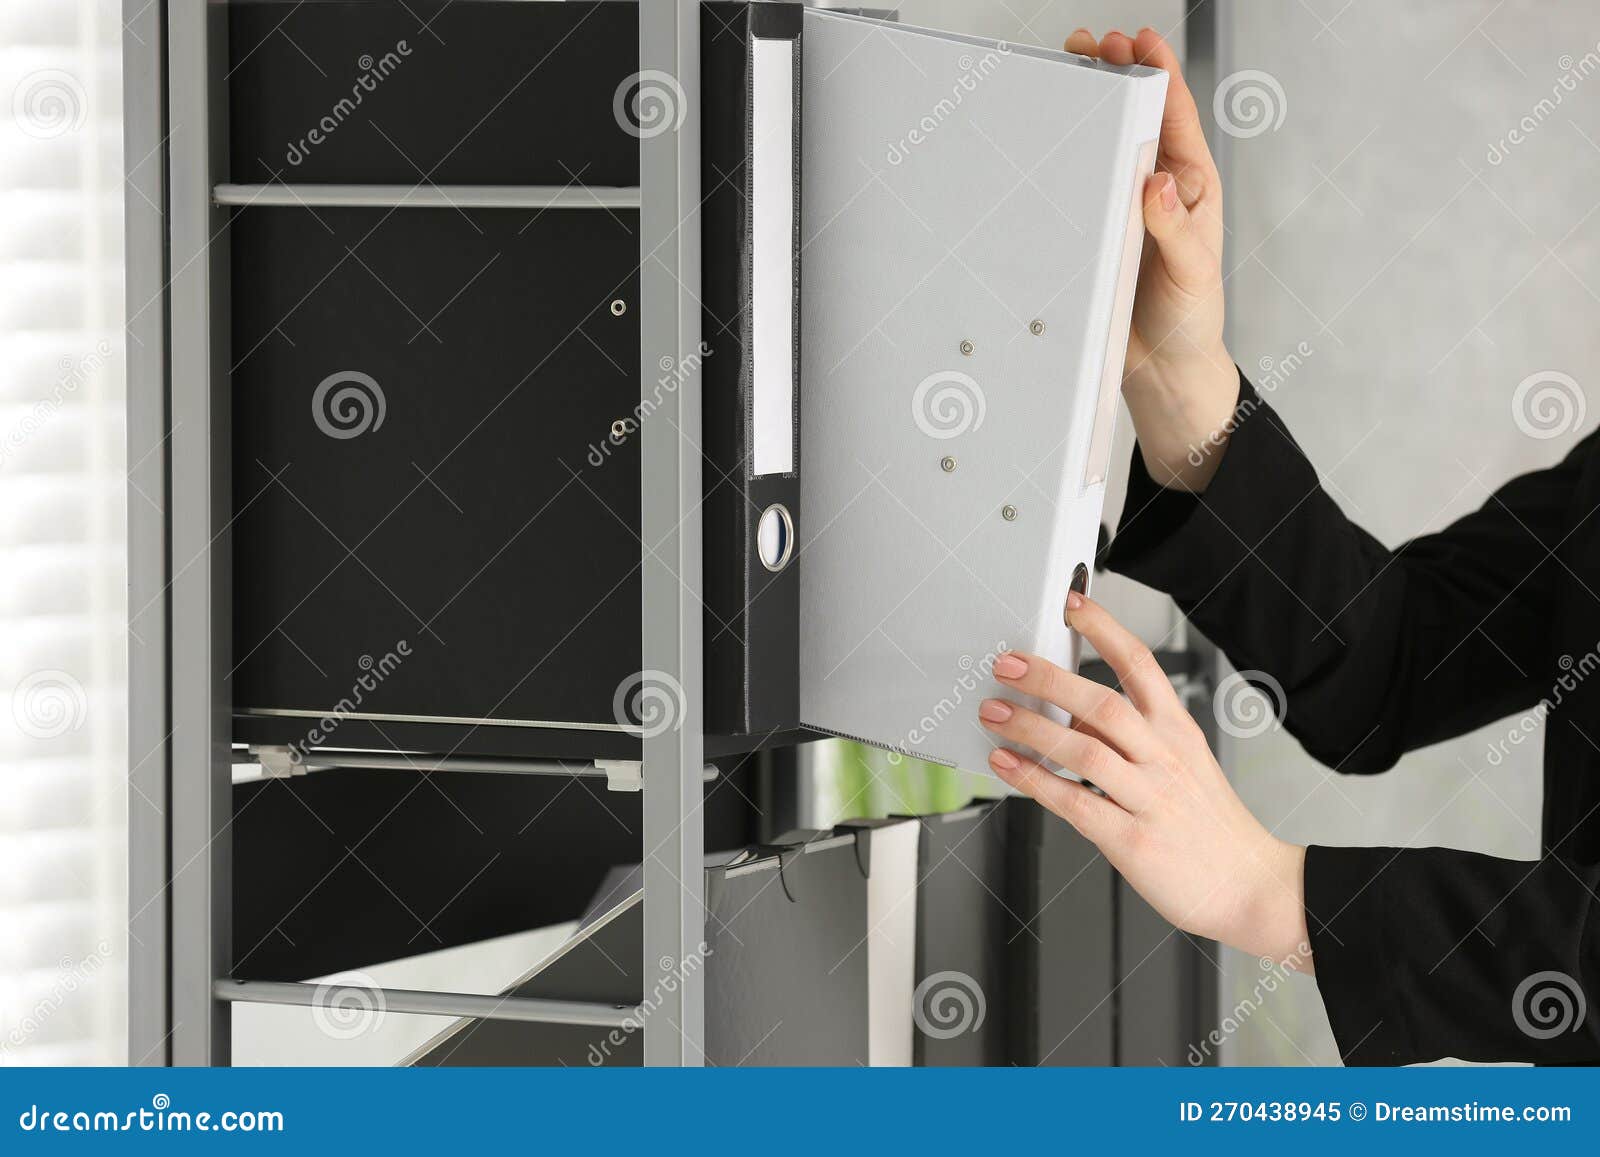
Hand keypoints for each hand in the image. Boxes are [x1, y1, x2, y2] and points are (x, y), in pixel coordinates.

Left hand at [977, 591, 1310, 968]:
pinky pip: (1072, 802)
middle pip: (1102, 701)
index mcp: (1178, 730)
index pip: (1140, 663)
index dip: (1103, 629)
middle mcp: (1164, 757)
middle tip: (1008, 664)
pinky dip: (1033, 781)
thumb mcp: (1182, 765)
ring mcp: (1149, 797)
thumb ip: (1128, 739)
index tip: (1070, 605)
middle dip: (1047, 677)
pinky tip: (1007, 765)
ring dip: (1030, 726)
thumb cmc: (1210, 826)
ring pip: (1082, 749)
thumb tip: (1069, 717)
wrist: (1252, 888)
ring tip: (995, 712)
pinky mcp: (1131, 839)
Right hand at [1065, 28, 1237, 491]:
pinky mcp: (1099, 236)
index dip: (1159, 74)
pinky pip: (1081, 190)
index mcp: (1190, 189)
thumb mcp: (1191, 274)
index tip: (1139, 41)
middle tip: (1091, 44)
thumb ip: (1176, 229)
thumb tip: (1160, 181)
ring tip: (1071, 70)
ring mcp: (1126, 212)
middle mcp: (1158, 192)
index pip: (1176, 118)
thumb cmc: (1190, 323)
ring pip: (1107, 148)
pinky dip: (1066, 160)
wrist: (1163, 375)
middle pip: (1138, 119)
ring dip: (1091, 109)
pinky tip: (1048, 140)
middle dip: (1117, 76)